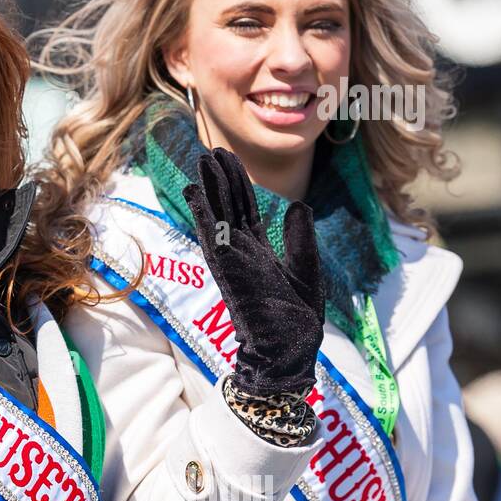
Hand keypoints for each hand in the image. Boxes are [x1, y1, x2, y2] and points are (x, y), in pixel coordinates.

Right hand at [181, 147, 323, 395]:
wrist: (289, 350)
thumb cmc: (296, 320)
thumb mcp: (305, 269)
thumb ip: (300, 237)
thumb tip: (298, 203)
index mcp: (258, 252)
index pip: (245, 210)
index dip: (237, 184)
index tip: (228, 160)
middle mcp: (240, 252)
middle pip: (228, 206)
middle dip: (221, 178)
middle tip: (212, 150)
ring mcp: (231, 259)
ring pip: (216, 214)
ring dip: (209, 187)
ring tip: (202, 159)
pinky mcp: (227, 268)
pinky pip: (211, 235)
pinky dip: (202, 212)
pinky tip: (194, 191)